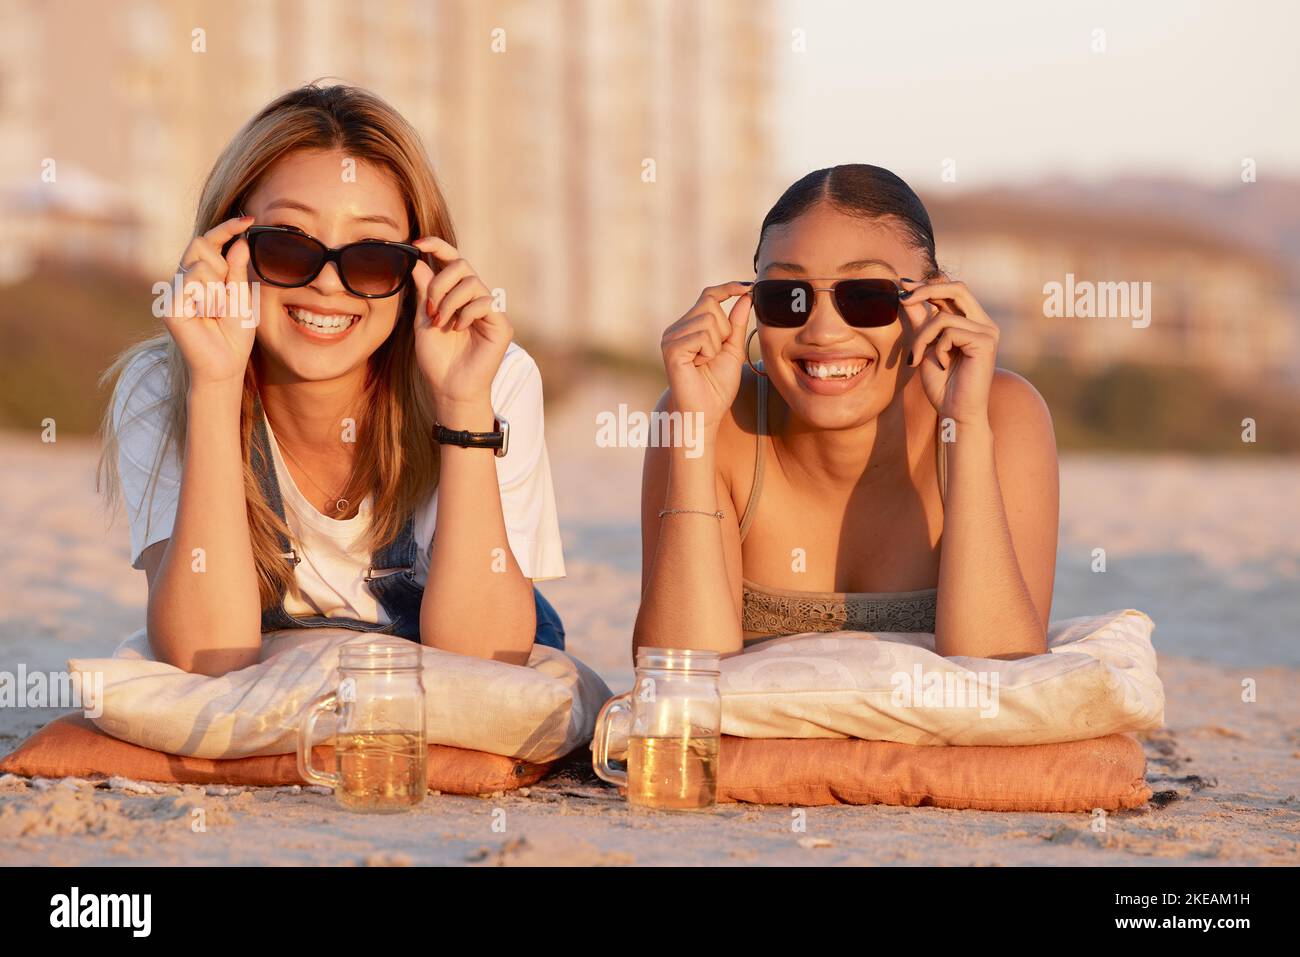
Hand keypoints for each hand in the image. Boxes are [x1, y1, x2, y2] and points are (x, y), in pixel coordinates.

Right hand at [162, 214, 257, 388]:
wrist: (227, 365)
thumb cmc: (234, 334)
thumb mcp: (243, 297)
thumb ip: (238, 270)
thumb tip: (240, 242)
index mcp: (200, 275)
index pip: (209, 241)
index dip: (227, 228)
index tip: (250, 219)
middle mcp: (183, 279)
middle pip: (202, 244)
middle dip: (223, 266)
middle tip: (227, 295)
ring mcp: (173, 291)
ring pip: (202, 265)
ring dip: (220, 289)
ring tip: (217, 311)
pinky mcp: (169, 305)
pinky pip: (194, 282)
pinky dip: (209, 297)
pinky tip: (207, 315)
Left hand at [410, 237, 512, 415]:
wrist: (449, 388)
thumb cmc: (436, 359)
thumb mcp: (423, 321)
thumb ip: (424, 292)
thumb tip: (418, 262)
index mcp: (456, 295)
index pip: (452, 260)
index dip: (437, 246)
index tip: (416, 243)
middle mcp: (475, 298)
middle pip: (462, 265)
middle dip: (440, 283)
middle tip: (431, 308)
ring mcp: (490, 311)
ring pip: (472, 282)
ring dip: (450, 301)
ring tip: (442, 323)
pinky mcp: (501, 325)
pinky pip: (485, 302)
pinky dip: (466, 313)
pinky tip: (459, 329)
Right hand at [660, 282, 751, 431]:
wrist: (704, 412)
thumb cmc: (717, 386)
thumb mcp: (733, 350)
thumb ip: (737, 324)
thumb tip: (745, 297)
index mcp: (690, 327)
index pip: (708, 296)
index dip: (728, 288)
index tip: (748, 286)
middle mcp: (677, 328)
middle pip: (710, 304)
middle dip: (724, 329)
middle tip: (715, 354)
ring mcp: (671, 336)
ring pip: (708, 319)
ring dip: (716, 344)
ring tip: (706, 362)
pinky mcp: (671, 347)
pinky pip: (702, 335)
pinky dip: (709, 351)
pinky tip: (699, 365)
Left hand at [900, 278, 999, 424]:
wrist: (954, 412)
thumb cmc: (941, 384)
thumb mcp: (925, 345)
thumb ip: (920, 320)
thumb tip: (905, 294)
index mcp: (972, 322)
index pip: (952, 292)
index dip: (927, 285)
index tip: (902, 286)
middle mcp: (984, 323)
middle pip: (957, 289)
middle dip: (926, 290)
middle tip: (902, 299)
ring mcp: (988, 331)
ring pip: (944, 316)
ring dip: (922, 336)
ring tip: (918, 357)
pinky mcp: (986, 342)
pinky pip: (949, 331)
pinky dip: (936, 347)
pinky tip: (941, 365)